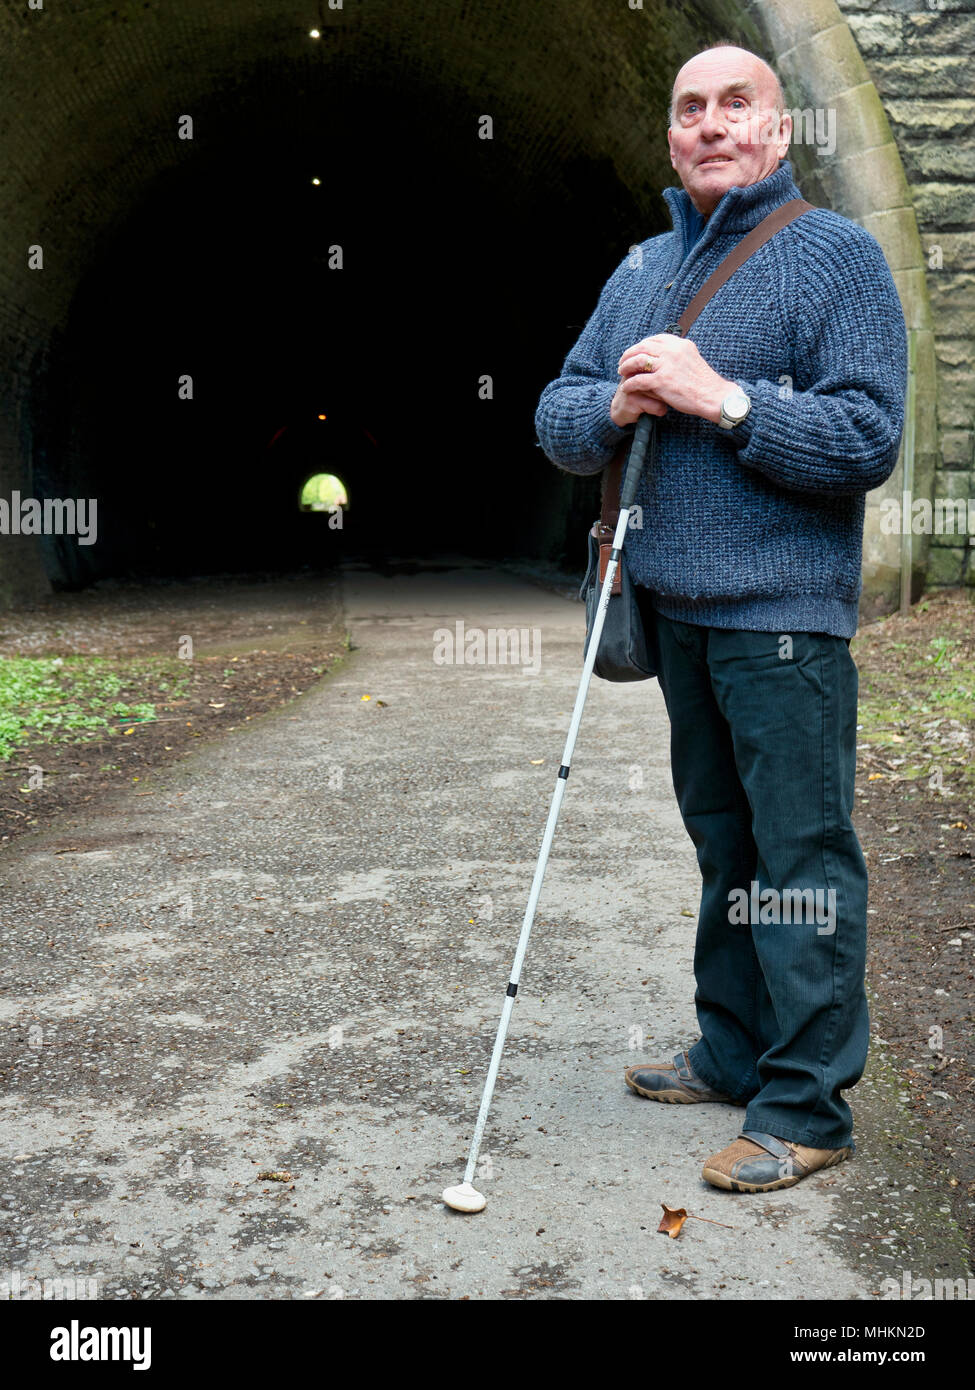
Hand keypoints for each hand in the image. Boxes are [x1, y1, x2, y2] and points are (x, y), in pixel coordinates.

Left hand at [612, 333, 734, 426]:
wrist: (713, 395)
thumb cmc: (703, 382)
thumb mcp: (691, 359)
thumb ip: (677, 355)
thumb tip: (664, 355)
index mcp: (679, 344)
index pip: (655, 339)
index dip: (642, 345)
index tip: (636, 352)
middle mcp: (672, 351)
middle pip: (643, 347)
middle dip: (630, 353)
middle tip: (623, 361)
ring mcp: (666, 365)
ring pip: (637, 360)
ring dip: (626, 366)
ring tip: (621, 372)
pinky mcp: (661, 381)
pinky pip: (638, 380)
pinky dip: (629, 384)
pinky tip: (626, 388)